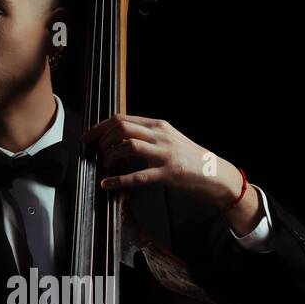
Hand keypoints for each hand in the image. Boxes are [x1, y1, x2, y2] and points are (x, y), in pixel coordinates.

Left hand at [81, 114, 241, 206]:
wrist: (217, 174)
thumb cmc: (191, 160)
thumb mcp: (170, 140)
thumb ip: (149, 137)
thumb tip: (122, 140)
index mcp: (159, 126)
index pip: (122, 119)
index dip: (100, 127)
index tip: (88, 137)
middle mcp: (161, 135)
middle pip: (121, 128)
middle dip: (102, 140)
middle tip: (95, 152)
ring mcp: (165, 153)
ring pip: (127, 146)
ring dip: (110, 156)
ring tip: (106, 166)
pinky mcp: (168, 173)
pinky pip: (137, 176)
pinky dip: (118, 181)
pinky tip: (108, 184)